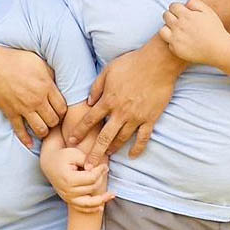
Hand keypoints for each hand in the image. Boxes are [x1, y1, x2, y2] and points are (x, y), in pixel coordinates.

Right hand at [0, 48, 66, 147]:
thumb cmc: (15, 60)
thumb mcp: (38, 62)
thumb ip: (51, 73)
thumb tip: (59, 81)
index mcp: (46, 87)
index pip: (62, 107)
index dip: (63, 111)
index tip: (59, 110)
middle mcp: (37, 100)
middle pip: (53, 120)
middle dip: (55, 122)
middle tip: (52, 119)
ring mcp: (23, 109)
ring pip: (40, 129)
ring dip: (44, 131)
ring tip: (43, 128)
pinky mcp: (11, 113)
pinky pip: (20, 131)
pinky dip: (26, 139)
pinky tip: (30, 144)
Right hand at [42, 146, 111, 210]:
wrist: (49, 164)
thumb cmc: (63, 157)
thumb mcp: (74, 153)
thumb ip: (87, 160)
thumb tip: (98, 169)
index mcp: (69, 179)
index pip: (91, 178)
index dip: (100, 171)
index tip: (105, 166)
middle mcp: (68, 191)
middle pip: (92, 188)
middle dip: (101, 179)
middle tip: (105, 170)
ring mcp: (68, 197)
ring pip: (89, 202)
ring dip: (102, 199)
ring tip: (112, 195)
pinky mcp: (68, 200)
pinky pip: (82, 208)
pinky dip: (92, 209)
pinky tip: (101, 206)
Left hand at [67, 42, 182, 165]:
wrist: (158, 63)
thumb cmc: (132, 63)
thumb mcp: (108, 71)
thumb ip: (97, 88)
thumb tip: (89, 102)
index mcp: (108, 100)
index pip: (89, 120)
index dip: (79, 131)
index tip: (71, 141)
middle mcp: (120, 112)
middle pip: (104, 137)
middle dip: (95, 152)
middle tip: (88, 165)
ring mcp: (136, 117)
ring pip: (122, 139)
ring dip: (113, 149)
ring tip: (106, 156)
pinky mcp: (150, 119)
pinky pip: (143, 138)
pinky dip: (137, 148)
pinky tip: (132, 155)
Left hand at [159, 0, 229, 65]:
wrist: (219, 50)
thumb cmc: (215, 30)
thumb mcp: (208, 11)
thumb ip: (195, 3)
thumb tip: (186, 4)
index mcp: (186, 15)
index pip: (172, 6)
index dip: (177, 8)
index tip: (181, 12)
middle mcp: (178, 26)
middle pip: (166, 16)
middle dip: (171, 16)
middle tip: (179, 21)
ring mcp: (176, 38)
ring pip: (162, 30)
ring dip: (168, 28)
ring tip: (177, 30)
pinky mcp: (176, 49)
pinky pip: (168, 42)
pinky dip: (173, 41)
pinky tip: (182, 41)